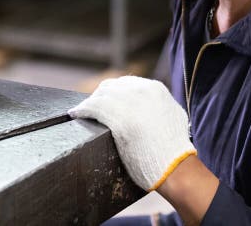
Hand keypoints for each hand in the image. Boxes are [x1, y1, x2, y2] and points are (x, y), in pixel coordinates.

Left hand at [68, 76, 195, 190]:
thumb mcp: (172, 115)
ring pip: (100, 96)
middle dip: (99, 96)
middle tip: (91, 107)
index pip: (125, 83)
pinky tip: (75, 114)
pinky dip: (82, 110)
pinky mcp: (118, 118)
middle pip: (110, 87)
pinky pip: (93, 107)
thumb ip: (158, 105)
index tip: (104, 100)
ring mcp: (129, 104)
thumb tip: (148, 104)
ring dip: (88, 103)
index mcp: (155, 89)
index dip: (112, 92)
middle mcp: (141, 91)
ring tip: (80, 111)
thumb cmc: (173, 149)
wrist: (175, 167)